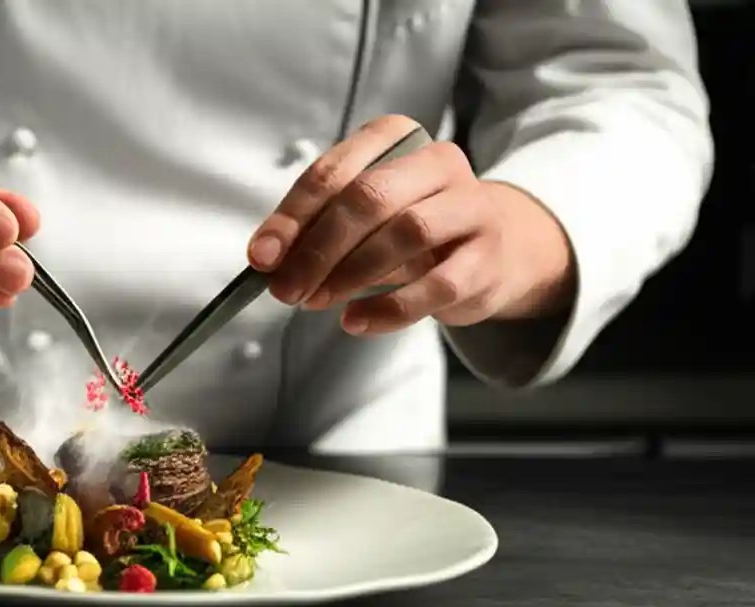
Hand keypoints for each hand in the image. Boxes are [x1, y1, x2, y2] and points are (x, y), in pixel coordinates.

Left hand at [246, 115, 574, 334]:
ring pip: (407, 232)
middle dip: (319, 248)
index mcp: (396, 137)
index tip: (262, 257)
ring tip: (316, 301)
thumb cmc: (408, 227)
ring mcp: (471, 207)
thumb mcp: (360, 217)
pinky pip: (437, 285)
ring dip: (352, 273)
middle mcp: (438, 162)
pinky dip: (389, 308)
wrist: (492, 251)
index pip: (333, 172)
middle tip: (286, 289)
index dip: (292, 216)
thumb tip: (268, 260)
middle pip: (369, 198)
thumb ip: (314, 229)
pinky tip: (355, 320)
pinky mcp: (487, 258)